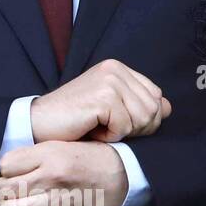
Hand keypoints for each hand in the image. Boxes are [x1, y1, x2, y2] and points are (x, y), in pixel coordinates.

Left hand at [0, 140, 128, 205]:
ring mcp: (54, 201)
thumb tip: (7, 164)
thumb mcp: (64, 144)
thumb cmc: (94, 159)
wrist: (124, 179)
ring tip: (11, 200)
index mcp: (50, 154)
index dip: (2, 168)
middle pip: (3, 188)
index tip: (7, 170)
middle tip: (4, 186)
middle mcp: (50, 178)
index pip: (5, 164)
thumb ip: (35, 153)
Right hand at [30, 58, 170, 142]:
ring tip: (98, 126)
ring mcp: (109, 81)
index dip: (145, 118)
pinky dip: (109, 136)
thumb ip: (138, 104)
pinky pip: (125, 127)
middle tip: (107, 128)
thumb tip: (167, 108)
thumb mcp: (110, 108)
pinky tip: (91, 128)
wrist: (38, 123)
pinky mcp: (103, 97)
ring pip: (143, 119)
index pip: (156, 96)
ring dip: (122, 132)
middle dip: (135, 128)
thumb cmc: (72, 119)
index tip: (118, 123)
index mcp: (117, 68)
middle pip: (153, 109)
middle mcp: (115, 69)